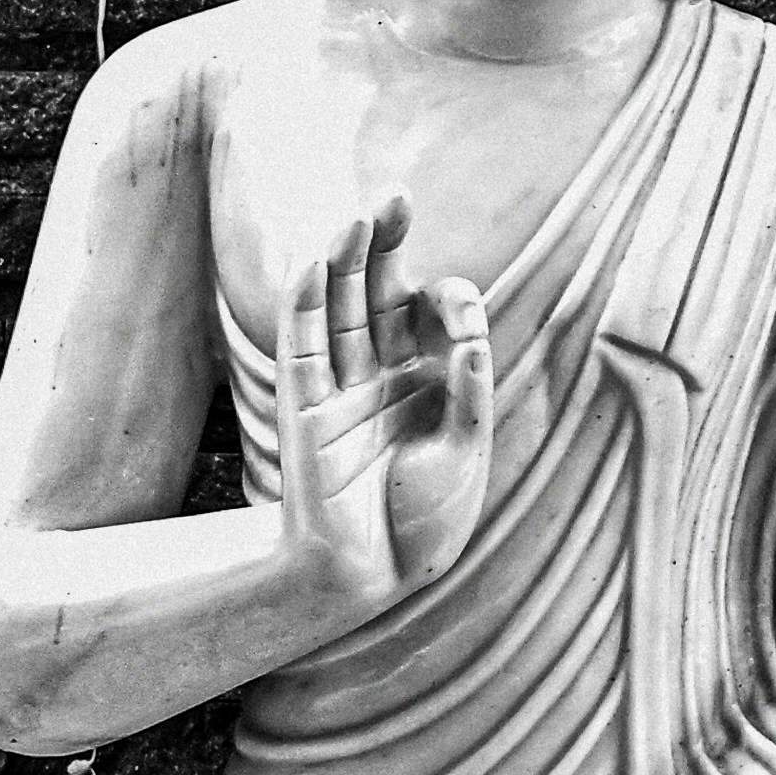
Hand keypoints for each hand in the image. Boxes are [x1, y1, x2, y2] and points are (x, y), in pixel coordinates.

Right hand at [272, 197, 492, 622]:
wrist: (372, 578)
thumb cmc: (425, 521)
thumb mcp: (467, 451)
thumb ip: (470, 391)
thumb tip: (474, 335)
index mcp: (430, 381)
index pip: (433, 314)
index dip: (448, 296)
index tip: (458, 304)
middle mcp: (384, 375)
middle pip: (379, 294)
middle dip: (386, 247)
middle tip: (393, 196)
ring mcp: (342, 388)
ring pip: (339, 311)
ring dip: (344, 262)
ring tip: (356, 214)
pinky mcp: (305, 408)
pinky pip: (301, 348)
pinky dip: (304, 305)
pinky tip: (312, 264)